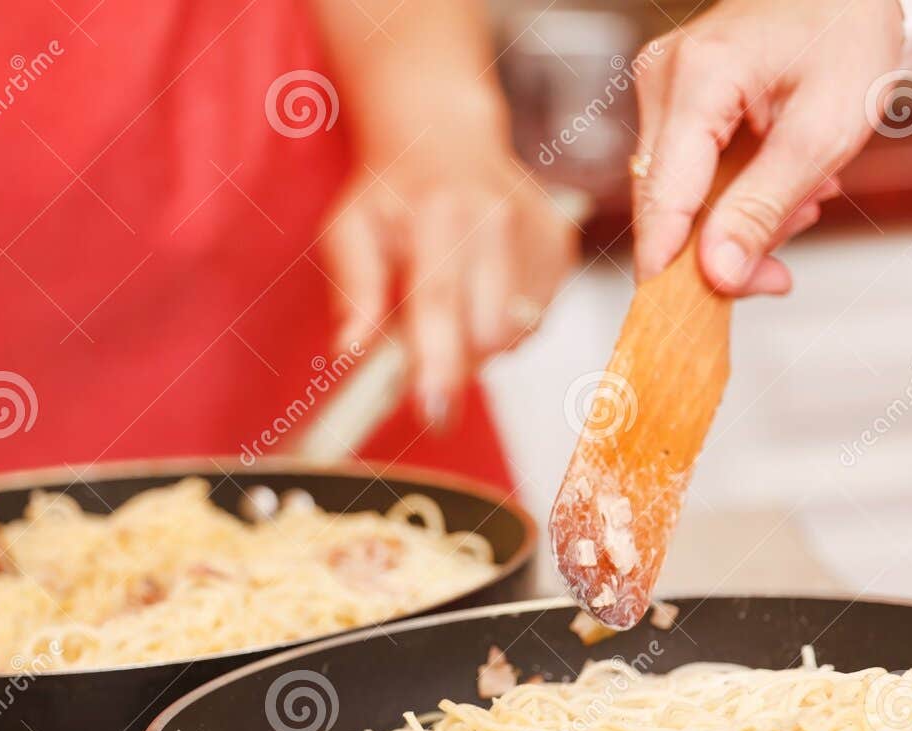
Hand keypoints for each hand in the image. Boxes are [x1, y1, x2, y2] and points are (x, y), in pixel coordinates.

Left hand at [320, 142, 577, 425]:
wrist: (446, 137)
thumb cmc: (390, 191)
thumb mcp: (349, 230)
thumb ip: (354, 290)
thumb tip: (351, 351)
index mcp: (440, 214)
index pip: (441, 301)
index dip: (439, 362)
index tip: (434, 412)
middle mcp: (498, 220)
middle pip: (488, 333)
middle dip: (455, 359)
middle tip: (425, 340)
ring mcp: (538, 232)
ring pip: (515, 335)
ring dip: (478, 340)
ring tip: (453, 296)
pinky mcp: (561, 247)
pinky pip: (535, 322)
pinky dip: (504, 323)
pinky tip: (482, 285)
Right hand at [632, 0, 902, 293]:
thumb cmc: (848, 37)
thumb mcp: (824, 134)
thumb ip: (763, 208)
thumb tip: (718, 274)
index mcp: (698, 77)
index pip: (663, 198)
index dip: (669, 268)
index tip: (680, 321)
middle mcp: (663, 77)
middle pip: (665, 203)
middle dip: (721, 243)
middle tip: (782, 257)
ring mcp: (661, 87)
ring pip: (675, 195)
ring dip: (732, 219)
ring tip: (798, 199)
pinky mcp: (670, 100)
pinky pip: (685, 174)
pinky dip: (728, 195)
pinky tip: (772, 181)